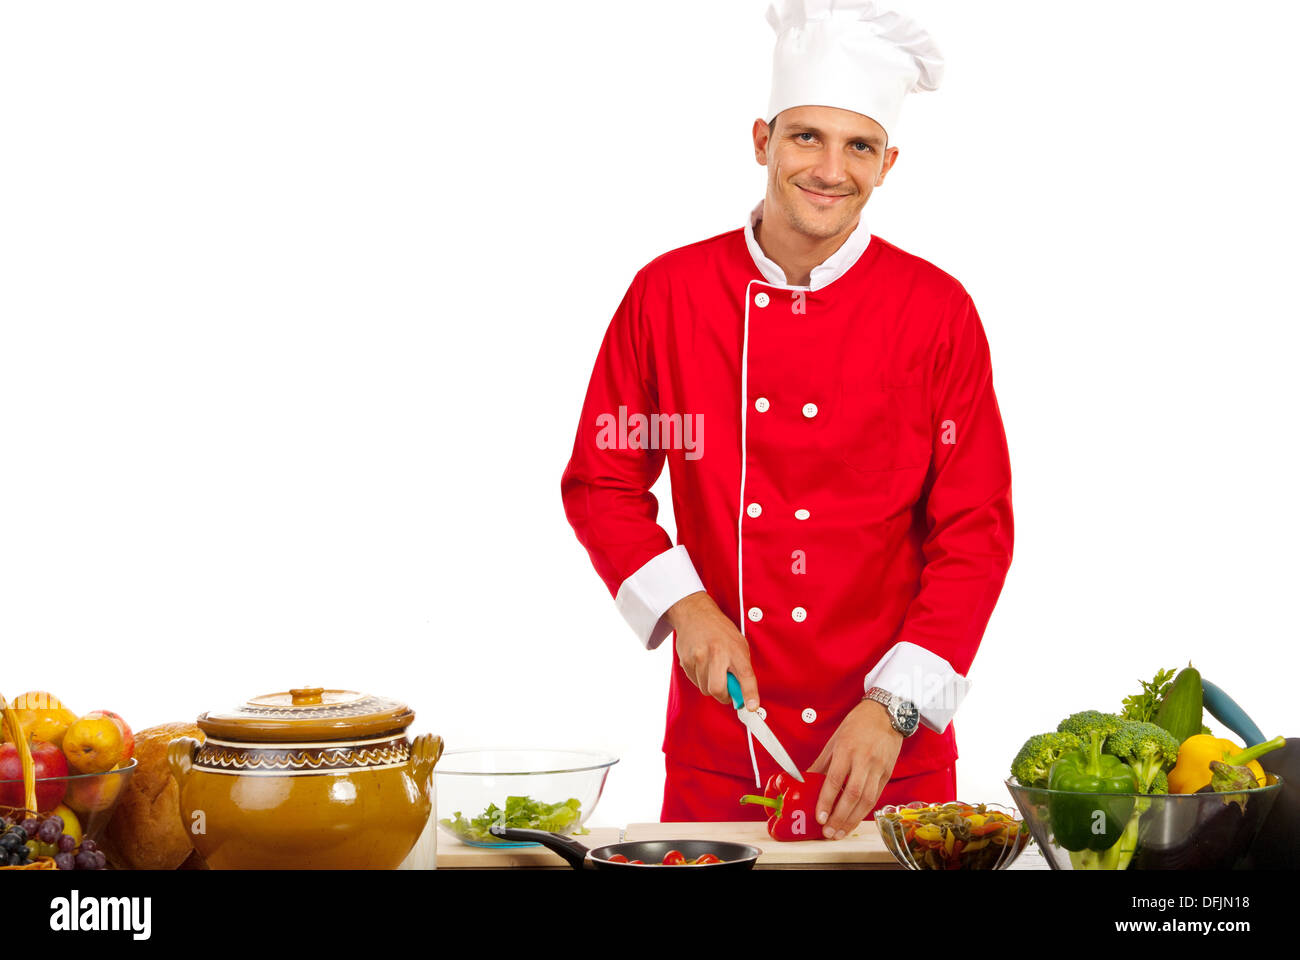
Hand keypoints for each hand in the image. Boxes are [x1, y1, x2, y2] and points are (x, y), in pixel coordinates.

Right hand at [665, 591, 759, 709]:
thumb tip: (743, 696)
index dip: (749, 694)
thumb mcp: (739, 644)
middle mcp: (716, 653)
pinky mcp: (685, 661)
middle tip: (728, 691)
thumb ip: (742, 669)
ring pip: (705, 688)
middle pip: (717, 689)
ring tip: (713, 669)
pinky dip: (701, 679)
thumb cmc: (720, 631)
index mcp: (734, 649)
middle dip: (724, 696)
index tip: (751, 707)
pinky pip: (695, 682)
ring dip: (711, 686)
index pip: (745, 676)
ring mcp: (698, 657)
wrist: (695, 614)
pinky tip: (703, 664)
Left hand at [808, 699, 902, 839]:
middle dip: (839, 817)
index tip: (819, 817)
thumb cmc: (858, 724)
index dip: (827, 800)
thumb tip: (805, 780)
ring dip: (852, 820)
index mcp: (847, 749)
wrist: (886, 714)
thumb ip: (821, 763)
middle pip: (853, 794)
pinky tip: (854, 821)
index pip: (835, 780)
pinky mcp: (887, 774)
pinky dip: (864, 812)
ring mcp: (878, 768)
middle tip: (828, 832)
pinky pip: (876, 797)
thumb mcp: (835, 740)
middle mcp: (864, 760)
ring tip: (840, 833)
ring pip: (867, 800)